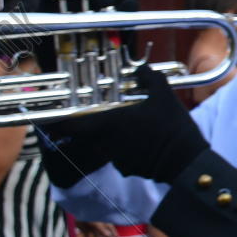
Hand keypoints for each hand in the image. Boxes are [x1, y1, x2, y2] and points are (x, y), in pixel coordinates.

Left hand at [42, 64, 207, 182]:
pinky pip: (119, 155)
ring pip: (104, 144)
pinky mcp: (127, 169)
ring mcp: (115, 158)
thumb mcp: (164, 96)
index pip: (71, 124)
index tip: (51, 118)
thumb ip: (150, 78)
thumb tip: (142, 68)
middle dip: (90, 125)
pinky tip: (144, 142)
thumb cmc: (171, 127)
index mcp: (109, 122)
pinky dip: (126, 148)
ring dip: (110, 136)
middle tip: (101, 115)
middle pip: (87, 133)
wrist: (185, 162)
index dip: (57, 121)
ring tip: (131, 128)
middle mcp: (106, 141)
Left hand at [77, 221, 116, 236]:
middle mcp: (97, 224)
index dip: (114, 232)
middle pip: (104, 231)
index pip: (110, 227)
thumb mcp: (95, 223)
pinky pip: (88, 236)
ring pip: (97, 235)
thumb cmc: (87, 217)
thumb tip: (108, 235)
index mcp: (101, 221)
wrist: (75, 215)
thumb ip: (101, 229)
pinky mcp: (85, 229)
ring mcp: (91, 227)